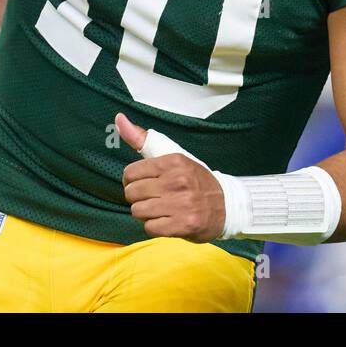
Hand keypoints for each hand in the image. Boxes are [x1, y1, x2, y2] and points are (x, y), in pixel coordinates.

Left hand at [116, 113, 225, 243]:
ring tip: (161, 209)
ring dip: (146, 213)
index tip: (144, 183)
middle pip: (132, 193)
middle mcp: (178, 180)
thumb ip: (143, 139)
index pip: (130, 173)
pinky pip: (150, 228)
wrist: (227, 206)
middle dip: (138, 198)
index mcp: (174, 161)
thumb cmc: (194, 180)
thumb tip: (118, 118)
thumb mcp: (172, 155)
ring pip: (138, 211)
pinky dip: (155, 226)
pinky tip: (167, 221)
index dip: (132, 181)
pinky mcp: (185, 225)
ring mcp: (183, 204)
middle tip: (154, 198)